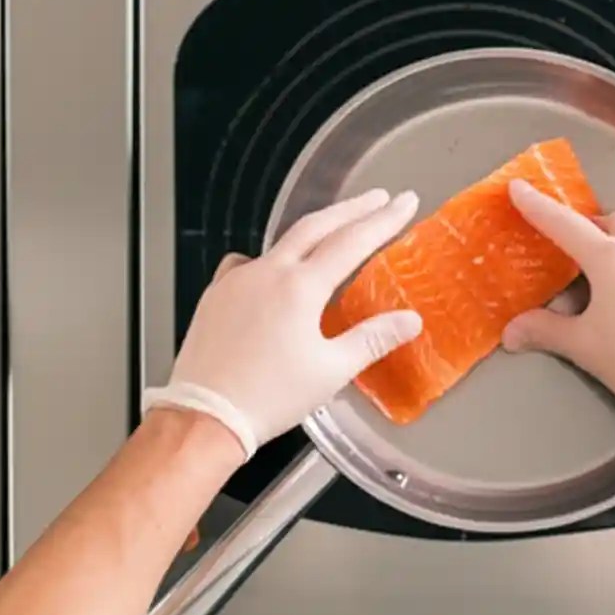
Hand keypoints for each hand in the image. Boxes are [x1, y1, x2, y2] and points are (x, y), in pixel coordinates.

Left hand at [144, 189, 423, 456]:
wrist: (204, 417)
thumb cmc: (268, 398)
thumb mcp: (331, 371)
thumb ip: (372, 339)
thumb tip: (409, 320)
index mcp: (300, 287)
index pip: (352, 241)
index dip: (383, 220)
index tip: (404, 201)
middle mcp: (267, 273)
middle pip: (317, 225)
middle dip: (351, 209)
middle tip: (378, 198)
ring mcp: (237, 280)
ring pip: (282, 242)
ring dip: (314, 230)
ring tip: (335, 227)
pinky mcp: (216, 295)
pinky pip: (249, 263)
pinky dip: (271, 259)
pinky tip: (274, 270)